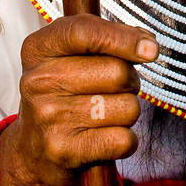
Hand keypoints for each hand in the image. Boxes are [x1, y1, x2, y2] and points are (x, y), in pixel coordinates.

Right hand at [0, 15, 158, 185]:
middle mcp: (38, 81)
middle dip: (130, 82)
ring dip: (127, 113)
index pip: (84, 32)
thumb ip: (108, 38)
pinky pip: (123, 140)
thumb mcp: (71, 55)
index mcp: (39, 49)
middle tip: (113, 91)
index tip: (151, 49)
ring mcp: (49, 117)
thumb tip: (148, 45)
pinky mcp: (64, 151)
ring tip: (104, 116)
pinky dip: (125, 142)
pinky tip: (104, 140)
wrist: (33, 153)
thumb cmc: (64, 94)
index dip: (124, 39)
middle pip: (117, 72)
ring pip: (127, 107)